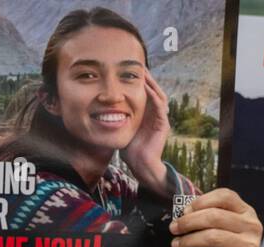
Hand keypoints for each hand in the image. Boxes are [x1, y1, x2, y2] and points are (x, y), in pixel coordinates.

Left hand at [120, 70, 171, 194]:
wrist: (140, 164)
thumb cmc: (130, 149)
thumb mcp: (122, 129)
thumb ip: (117, 119)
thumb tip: (100, 111)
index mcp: (146, 114)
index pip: (145, 94)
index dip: (140, 82)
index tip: (131, 71)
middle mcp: (155, 113)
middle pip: (153, 91)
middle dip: (147, 79)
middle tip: (140, 66)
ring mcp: (160, 118)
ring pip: (158, 95)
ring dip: (152, 84)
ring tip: (145, 73)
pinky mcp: (163, 124)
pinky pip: (159, 106)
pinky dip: (154, 96)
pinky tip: (148, 88)